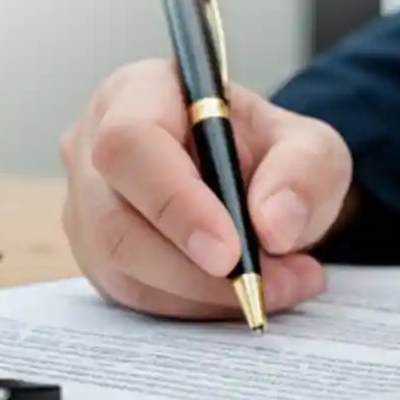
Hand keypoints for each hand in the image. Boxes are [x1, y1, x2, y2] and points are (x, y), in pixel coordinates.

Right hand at [60, 60, 352, 318]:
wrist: (259, 187)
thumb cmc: (272, 154)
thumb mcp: (312, 148)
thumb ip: (303, 174)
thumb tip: (274, 227)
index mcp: (139, 92)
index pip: (131, 144)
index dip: (174, 203)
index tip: (229, 253)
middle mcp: (94, 146)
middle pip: (114, 221)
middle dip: (194, 271)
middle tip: (267, 287)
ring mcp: (86, 205)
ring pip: (123, 269)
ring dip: (202, 295)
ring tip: (276, 289)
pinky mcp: (98, 256)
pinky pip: (134, 296)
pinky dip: (193, 307)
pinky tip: (240, 295)